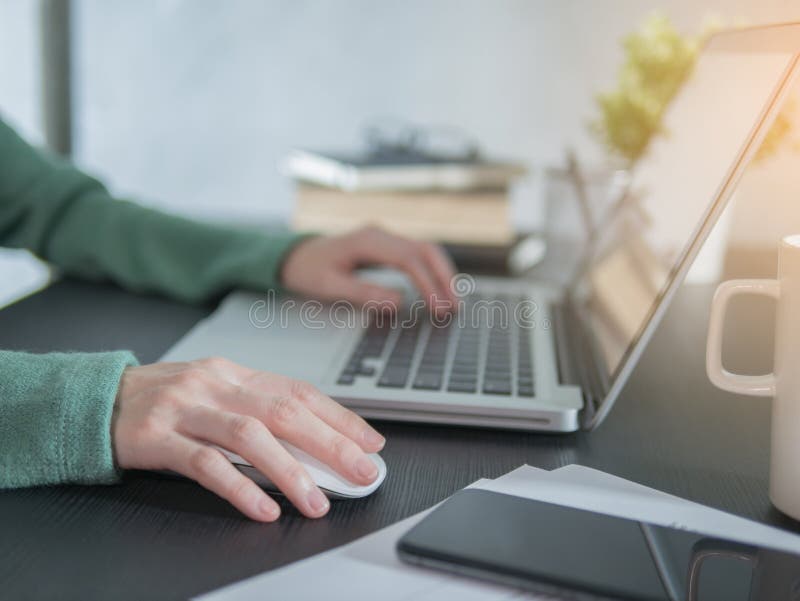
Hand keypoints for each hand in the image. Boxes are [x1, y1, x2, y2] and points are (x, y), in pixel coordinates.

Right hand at [112, 357, 384, 520]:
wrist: (95, 400)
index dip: (339, 417)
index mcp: (234, 373)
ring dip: (290, 470)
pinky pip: (204, 464)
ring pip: (248, 436)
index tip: (370, 442)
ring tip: (317, 501)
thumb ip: (256, 413)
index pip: (298, 391)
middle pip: (283, 411)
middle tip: (361, 472)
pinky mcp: (155, 437)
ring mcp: (184, 408)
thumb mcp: (214, 396)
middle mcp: (214, 383)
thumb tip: (314, 445)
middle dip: (330, 443)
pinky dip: (238, 487)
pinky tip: (263, 508)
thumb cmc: (164, 402)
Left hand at [281, 226, 456, 313]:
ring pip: (425, 251)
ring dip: (442, 274)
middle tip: (455, 307)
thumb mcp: (329, 285)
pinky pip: (417, 255)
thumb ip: (363, 293)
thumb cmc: (309, 270)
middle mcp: (381, 234)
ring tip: (453, 302)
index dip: (427, 283)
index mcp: (367, 240)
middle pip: (425, 250)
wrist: (296, 255)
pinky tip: (441, 290)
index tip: (438, 306)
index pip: (408, 259)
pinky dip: (433, 272)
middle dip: (444, 277)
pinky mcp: (388, 246)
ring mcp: (386, 238)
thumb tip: (399, 302)